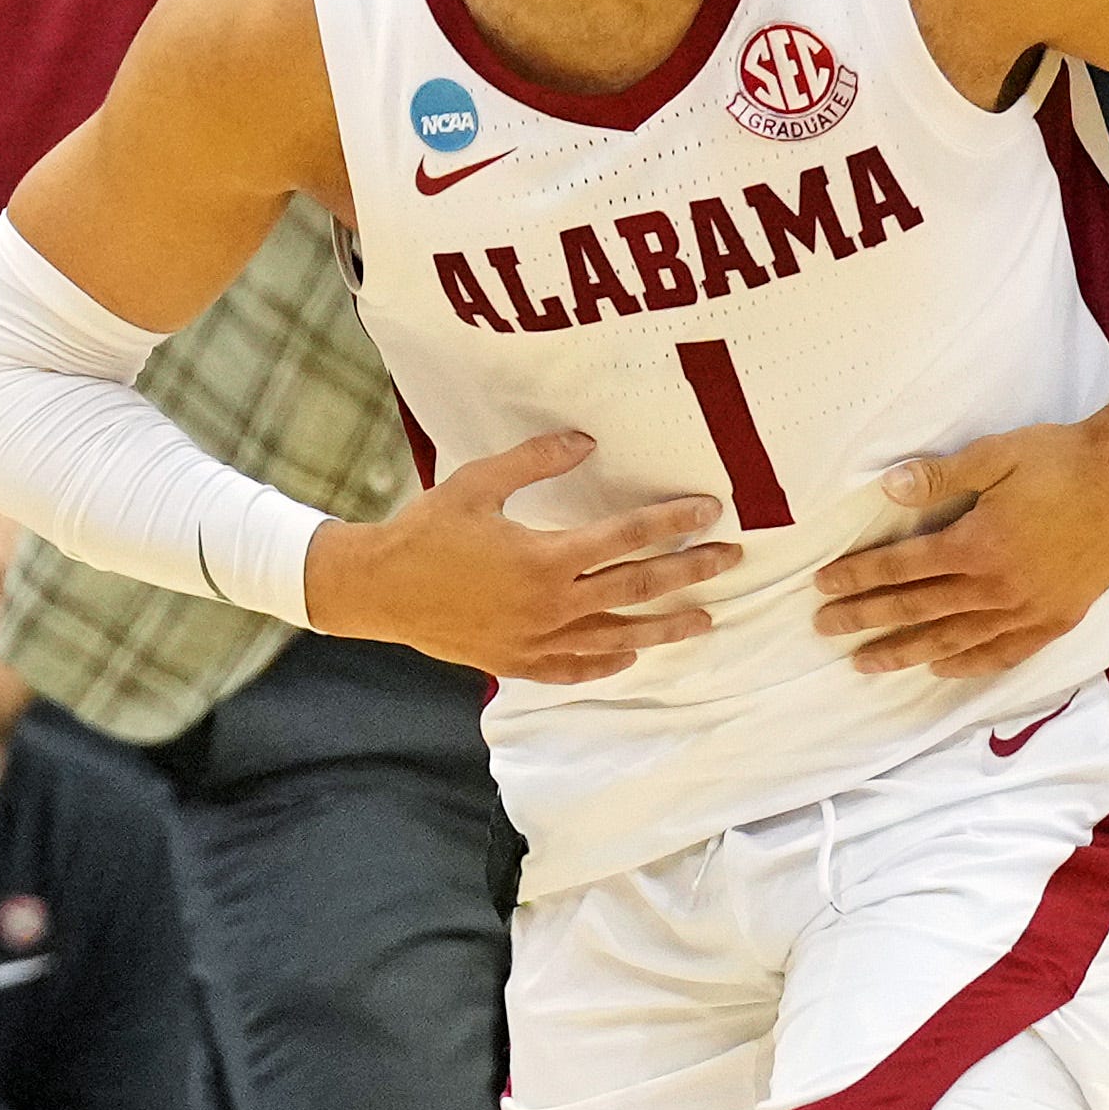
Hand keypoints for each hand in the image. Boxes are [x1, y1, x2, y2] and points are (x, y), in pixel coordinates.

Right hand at [303, 429, 744, 681]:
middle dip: (689, 572)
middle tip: (732, 561)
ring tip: (704, 622)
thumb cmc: (426, 530)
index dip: (673, 522)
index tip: (710, 512)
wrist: (376, 589)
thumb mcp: (478, 482)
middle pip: (635, 588)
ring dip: (663, 628)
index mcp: (545, 557)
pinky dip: (604, 665)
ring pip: (615, 636)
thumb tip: (586, 439)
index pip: (627, 538)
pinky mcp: (515, 661)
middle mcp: (549, 604)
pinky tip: (629, 658)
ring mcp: (534, 639)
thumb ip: (535, 460)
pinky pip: (571, 669)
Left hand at [814, 422, 1108, 678]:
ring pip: (954, 640)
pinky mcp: (1057, 619)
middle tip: (825, 629)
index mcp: (977, 544)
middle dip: (866, 620)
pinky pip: (1003, 653)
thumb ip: (941, 477)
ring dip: (906, 652)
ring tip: (867, 663)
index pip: (902, 568)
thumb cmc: (1061, 460)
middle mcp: (997, 587)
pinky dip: (968, 664)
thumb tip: (889, 488)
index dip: (859, 578)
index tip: (824, 586)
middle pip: (918, 610)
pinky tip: (941, 669)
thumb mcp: (997, 455)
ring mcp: (1028, 609)